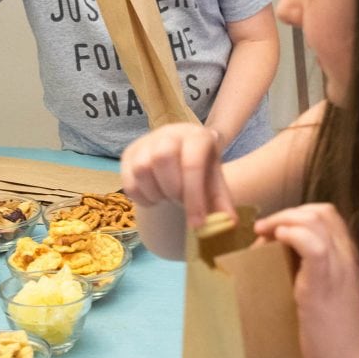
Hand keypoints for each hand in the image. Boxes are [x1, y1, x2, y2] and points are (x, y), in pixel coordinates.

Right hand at [120, 123, 234, 227]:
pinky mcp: (129, 154)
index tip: (197, 224)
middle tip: (180, 202)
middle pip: (162, 158)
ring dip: (156, 193)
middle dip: (172, 189)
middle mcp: (169, 133)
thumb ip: (221, 202)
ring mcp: (145, 142)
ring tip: (168, 198)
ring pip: (142, 169)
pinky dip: (141, 198)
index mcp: (196, 136)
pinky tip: (155, 198)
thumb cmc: (202, 170)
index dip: (194, 196)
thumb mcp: (215, 183)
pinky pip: (129, 181)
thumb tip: (229, 223)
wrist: (183, 156)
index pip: (192, 162)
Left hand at [254, 203, 358, 357]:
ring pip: (316, 219)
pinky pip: (312, 244)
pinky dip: (291, 234)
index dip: (299, 215)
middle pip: (322, 212)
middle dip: (288, 213)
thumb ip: (313, 278)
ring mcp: (339, 269)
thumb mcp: (328, 300)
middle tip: (265, 231)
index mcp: (349, 261)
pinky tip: (275, 243)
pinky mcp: (325, 284)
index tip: (275, 231)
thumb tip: (279, 264)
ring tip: (263, 235)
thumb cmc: (335, 341)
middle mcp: (348, 259)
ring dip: (283, 221)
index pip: (329, 217)